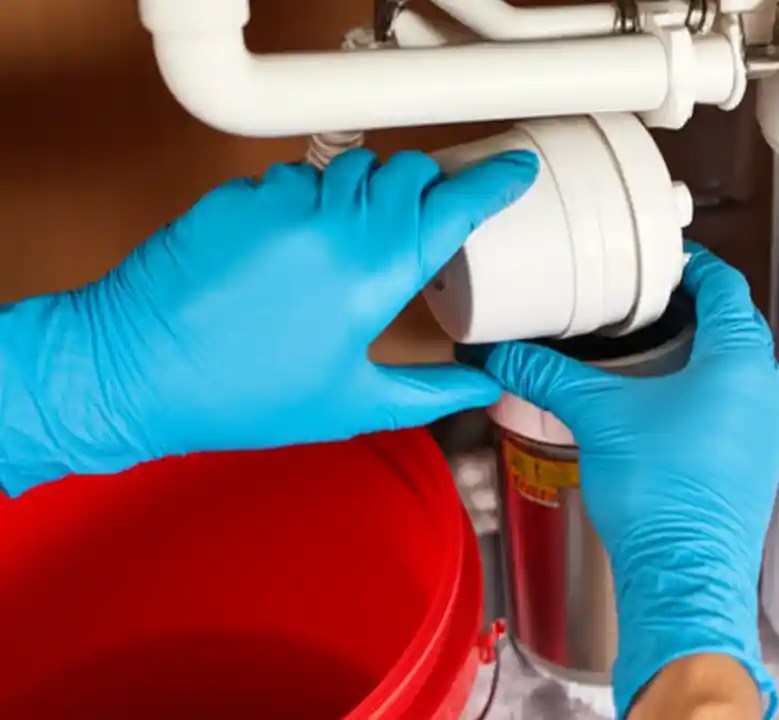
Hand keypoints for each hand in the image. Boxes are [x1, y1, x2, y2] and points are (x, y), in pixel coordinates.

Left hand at [0, 149, 535, 495]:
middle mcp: (335, 226)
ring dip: (365, 191)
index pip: (455, 206)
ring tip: (352, 237)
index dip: (494, 181)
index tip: (513, 170)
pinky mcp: (238, 195)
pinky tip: (292, 246)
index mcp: (376, 275)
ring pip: (350, 167)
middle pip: (407, 170)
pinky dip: (306, 200)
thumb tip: (483, 388)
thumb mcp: (353, 405)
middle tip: (428, 215)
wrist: (138, 371)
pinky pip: (293, 178)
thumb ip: (432, 393)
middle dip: (428, 185)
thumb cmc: (244, 395)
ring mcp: (282, 203)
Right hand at [478, 243, 778, 716]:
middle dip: (695, 309)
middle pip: (736, 327)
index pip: (728, 287)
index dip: (696, 265)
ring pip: (737, 372)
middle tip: (650, 298)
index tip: (667, 257)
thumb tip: (503, 354)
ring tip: (650, 348)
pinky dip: (704, 394)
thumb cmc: (663, 498)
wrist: (685, 579)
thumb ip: (548, 375)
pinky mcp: (751, 467)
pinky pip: (734, 410)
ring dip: (700, 353)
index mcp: (741, 363)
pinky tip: (660, 407)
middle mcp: (765, 394)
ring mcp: (763, 435)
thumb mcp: (598, 416)